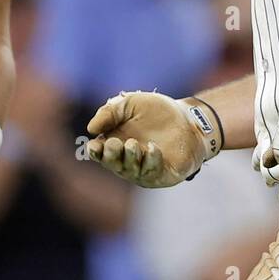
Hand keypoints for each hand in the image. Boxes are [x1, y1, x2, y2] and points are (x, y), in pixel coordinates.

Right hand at [85, 91, 219, 187]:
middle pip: (111, 163)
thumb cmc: (157, 111)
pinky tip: (153, 148)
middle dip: (111, 155)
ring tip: (133, 144)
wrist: (188, 117)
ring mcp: (144, 169)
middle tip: (116, 143)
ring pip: (130, 170)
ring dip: (130, 158)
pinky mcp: (162, 174)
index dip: (95, 151)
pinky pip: (152, 173)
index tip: (95, 145)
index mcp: (114, 143)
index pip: (98, 153)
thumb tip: (90, 129)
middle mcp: (126, 160)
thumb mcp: (130, 104)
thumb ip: (109, 113)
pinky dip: (150, 161)